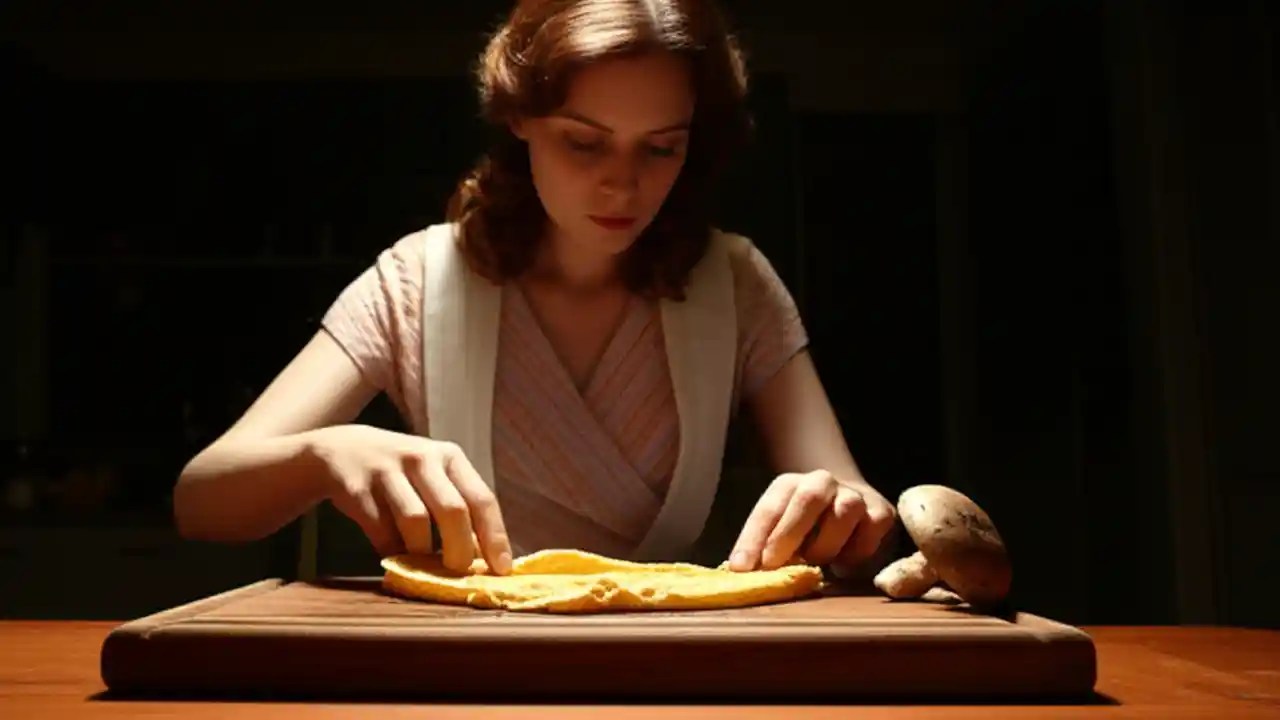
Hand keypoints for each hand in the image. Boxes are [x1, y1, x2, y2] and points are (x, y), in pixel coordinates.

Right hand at [305, 425, 512, 573]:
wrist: (342, 450)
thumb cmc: (403, 472)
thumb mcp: (435, 477)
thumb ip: (460, 507)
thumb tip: (485, 557)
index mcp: (450, 456)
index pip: (482, 498)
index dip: (494, 536)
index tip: (501, 569)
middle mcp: (422, 458)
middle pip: (452, 510)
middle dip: (460, 549)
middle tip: (459, 573)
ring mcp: (388, 470)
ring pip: (416, 521)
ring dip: (423, 552)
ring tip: (424, 565)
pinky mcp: (357, 487)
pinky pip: (381, 529)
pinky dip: (392, 550)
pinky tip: (395, 556)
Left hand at [727, 469, 895, 571]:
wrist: (848, 502)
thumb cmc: (804, 527)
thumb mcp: (779, 531)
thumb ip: (762, 549)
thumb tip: (741, 574)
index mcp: (789, 484)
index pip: (769, 508)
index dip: (753, 539)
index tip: (741, 568)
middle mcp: (822, 481)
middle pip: (807, 499)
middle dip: (788, 535)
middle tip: (774, 566)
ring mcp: (854, 494)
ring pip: (843, 513)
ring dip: (825, 546)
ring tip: (815, 566)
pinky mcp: (881, 511)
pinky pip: (870, 531)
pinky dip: (855, 552)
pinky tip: (843, 565)